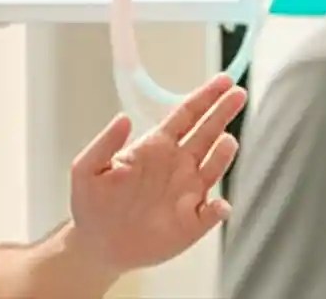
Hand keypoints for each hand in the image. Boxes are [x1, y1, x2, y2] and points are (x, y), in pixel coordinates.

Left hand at [66, 73, 247, 272]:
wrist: (98, 245)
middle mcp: (178, 165)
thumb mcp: (86, 169)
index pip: (186, 115)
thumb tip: (123, 117)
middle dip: (223, 112)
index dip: (205, 98)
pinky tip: (219, 205)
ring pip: (213, 167)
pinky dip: (219, 208)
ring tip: (227, 141)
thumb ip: (104, 143)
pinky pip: (213, 213)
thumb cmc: (91, 204)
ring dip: (222, 154)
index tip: (223, 81)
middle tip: (239, 93)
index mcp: (156, 147)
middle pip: (207, 132)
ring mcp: (188, 193)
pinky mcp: (193, 223)